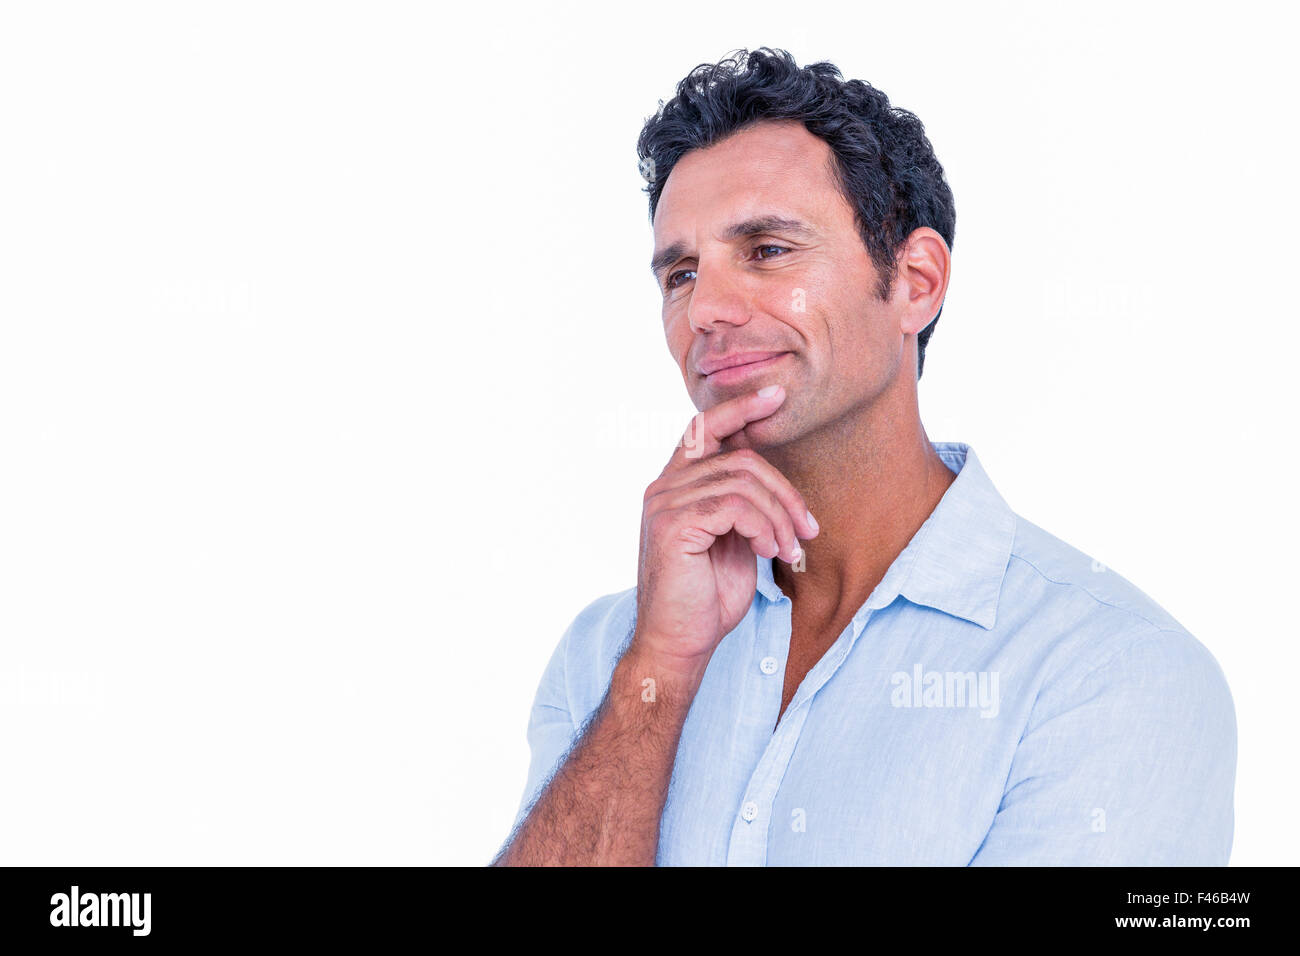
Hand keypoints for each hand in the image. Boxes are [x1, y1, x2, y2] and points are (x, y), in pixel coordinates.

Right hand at [631, 385, 818, 680]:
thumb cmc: (706, 599)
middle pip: (741, 458)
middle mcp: (664, 487)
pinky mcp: (673, 525)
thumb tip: (773, 481)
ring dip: (781, 517)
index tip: (777, 395)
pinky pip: (736, 507)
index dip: (740, 407)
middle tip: (809, 530)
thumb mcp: (734, 543)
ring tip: (790, 550)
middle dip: (786, 492)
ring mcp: (664, 503)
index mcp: (675, 486)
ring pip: (744, 482)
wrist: (679, 645)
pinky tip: (770, 553)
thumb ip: (743, 507)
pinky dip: (765, 528)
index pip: (705, 428)